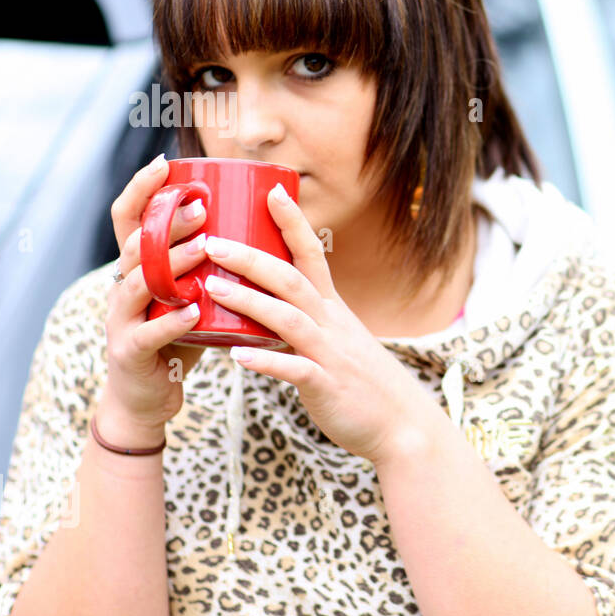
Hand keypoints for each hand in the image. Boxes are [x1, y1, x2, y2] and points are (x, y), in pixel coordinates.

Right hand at [102, 154, 210, 437]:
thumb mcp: (193, 292)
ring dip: (172, 263)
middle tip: (202, 207)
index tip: (167, 163)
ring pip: (138, 282)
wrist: (148, 395)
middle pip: (136, 244)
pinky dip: (172, 321)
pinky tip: (193, 311)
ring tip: (204, 249)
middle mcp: (122, 286)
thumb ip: (212, 263)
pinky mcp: (128, 352)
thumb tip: (259, 223)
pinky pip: (148, 333)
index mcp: (137, 267)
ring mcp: (120, 319)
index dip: (142, 189)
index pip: (129, 218)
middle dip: (167, 222)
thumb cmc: (178, 337)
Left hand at [203, 183, 442, 466]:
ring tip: (212, 288)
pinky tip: (237, 358)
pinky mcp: (326, 386)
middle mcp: (332, 324)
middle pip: (291, 279)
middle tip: (212, 241)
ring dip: (250, 301)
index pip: (313, 254)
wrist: (402, 425)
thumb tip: (266, 309)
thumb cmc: (364, 383)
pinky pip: (294, 370)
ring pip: (288, 318)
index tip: (272, 190)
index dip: (293, 222)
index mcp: (333, 309)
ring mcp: (330, 354)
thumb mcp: (340, 341)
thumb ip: (307, 322)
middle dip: (251, 258)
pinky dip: (266, 362)